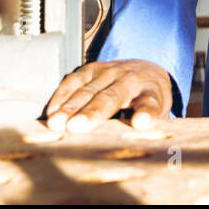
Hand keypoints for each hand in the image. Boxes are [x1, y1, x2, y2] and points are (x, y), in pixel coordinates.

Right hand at [43, 59, 172, 132]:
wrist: (145, 71)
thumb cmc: (148, 100)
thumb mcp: (157, 114)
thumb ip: (147, 125)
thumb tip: (134, 139)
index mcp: (151, 93)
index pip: (150, 104)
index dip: (146, 113)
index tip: (140, 123)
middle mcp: (130, 79)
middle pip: (111, 97)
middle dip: (93, 112)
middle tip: (76, 127)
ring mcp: (109, 71)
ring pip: (88, 89)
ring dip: (70, 106)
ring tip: (56, 123)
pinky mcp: (92, 68)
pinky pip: (74, 81)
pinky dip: (61, 96)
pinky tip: (52, 111)